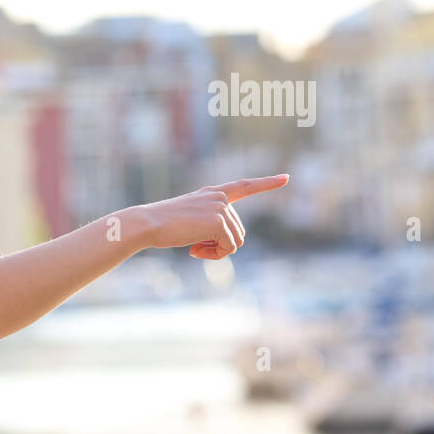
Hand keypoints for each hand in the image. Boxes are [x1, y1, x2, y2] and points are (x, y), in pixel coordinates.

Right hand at [133, 174, 288, 258]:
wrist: (146, 224)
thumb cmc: (160, 225)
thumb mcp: (187, 219)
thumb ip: (208, 223)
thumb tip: (225, 242)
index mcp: (212, 193)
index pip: (244, 186)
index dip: (267, 183)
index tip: (286, 178)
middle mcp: (219, 197)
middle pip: (238, 231)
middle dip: (220, 245)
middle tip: (195, 248)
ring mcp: (220, 208)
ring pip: (235, 241)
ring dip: (216, 252)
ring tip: (193, 249)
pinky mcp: (218, 222)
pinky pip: (229, 248)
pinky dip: (214, 255)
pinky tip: (194, 251)